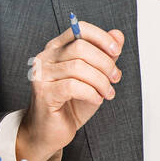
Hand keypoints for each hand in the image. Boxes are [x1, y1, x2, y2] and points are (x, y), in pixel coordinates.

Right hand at [17, 21, 124, 160]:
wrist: (50, 131)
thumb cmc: (72, 103)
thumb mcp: (95, 77)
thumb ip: (105, 56)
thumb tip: (118, 35)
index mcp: (58, 48)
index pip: (79, 29)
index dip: (101, 37)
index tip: (116, 51)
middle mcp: (46, 57)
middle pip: (81, 47)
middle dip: (105, 63)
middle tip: (115, 78)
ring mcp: (42, 75)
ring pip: (78, 67)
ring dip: (100, 81)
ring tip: (107, 93)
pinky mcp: (43, 93)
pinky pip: (72, 86)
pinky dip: (91, 93)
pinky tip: (96, 100)